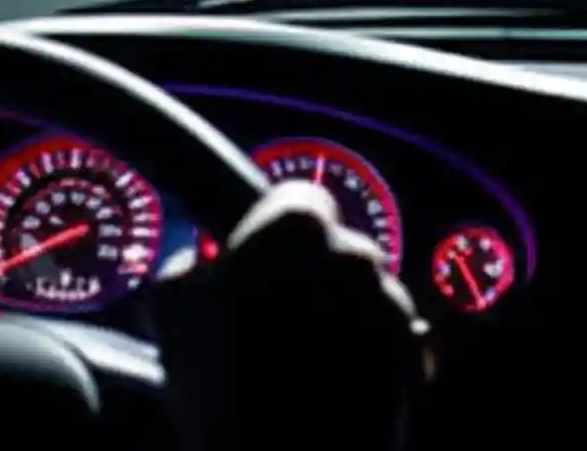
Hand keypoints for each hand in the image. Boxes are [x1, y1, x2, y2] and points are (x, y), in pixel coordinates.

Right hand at [153, 180, 430, 450]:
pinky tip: (333, 381)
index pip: (300, 197)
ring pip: (368, 290)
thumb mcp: (173, 313)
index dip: (278, 226)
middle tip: (277, 317)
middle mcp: (353, 253)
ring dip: (344, 312)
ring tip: (303, 361)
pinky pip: (391, 334)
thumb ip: (184, 267)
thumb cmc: (218, 388)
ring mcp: (390, 301)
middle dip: (316, 272)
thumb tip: (194, 257)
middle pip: (339, 246)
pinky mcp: (412, 348)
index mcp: (294, 228)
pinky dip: (370, 350)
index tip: (262, 258)